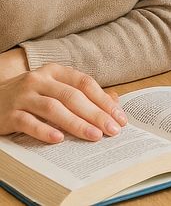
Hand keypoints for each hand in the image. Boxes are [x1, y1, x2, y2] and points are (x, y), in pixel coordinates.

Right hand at [0, 63, 126, 143]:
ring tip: (94, 136)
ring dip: (76, 123)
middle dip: (96, 114)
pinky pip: (28, 122)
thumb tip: (114, 102)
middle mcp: (38, 80)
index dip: (104, 100)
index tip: (120, 117)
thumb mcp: (55, 89)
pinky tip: (59, 139)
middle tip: (112, 130)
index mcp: (55, 72)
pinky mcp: (8, 114)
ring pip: (53, 108)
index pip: (85, 83)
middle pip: (72, 96)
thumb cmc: (30, 97)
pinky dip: (44, 131)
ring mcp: (22, 96)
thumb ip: (82, 94)